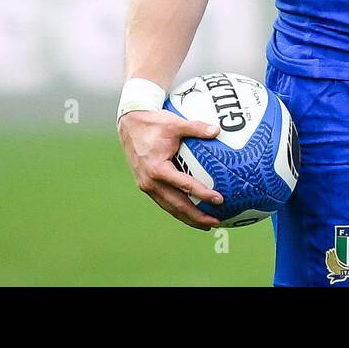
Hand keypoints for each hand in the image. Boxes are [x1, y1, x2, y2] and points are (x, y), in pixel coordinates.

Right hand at [119, 109, 224, 229]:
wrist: (129, 124)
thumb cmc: (153, 123)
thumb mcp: (175, 123)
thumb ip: (196, 128)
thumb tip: (217, 131)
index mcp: (158, 169)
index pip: (185, 186)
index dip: (203, 194)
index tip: (219, 200)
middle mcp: (150, 182)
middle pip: (177, 205)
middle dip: (197, 217)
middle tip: (217, 221)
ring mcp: (146, 186)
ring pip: (170, 207)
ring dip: (188, 217)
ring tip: (207, 224)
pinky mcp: (146, 185)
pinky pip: (164, 201)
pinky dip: (178, 209)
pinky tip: (191, 213)